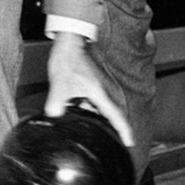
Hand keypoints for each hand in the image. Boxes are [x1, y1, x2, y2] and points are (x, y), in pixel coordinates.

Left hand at [44, 32, 133, 146]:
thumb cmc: (68, 58)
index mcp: (97, 92)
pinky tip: (83, 113)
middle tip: (119, 140)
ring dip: (103, 119)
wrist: (69, 43)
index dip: (124, 130)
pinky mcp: (91, 84)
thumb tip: (54, 115)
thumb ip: (56, 102)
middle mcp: (101, 91)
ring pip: (104, 108)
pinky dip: (94, 111)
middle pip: (113, 114)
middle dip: (116, 128)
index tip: (130, 141)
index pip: (115, 114)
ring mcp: (97, 87)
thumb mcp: (59, 83)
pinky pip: (97, 102)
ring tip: (98, 130)